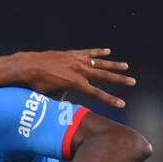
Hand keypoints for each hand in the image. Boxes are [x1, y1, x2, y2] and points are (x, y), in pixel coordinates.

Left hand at [0, 48, 135, 108]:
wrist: (29, 66)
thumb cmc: (38, 85)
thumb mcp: (52, 98)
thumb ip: (64, 102)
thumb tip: (68, 110)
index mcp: (75, 83)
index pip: (96, 94)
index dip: (110, 99)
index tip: (122, 104)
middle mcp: (79, 70)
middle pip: (103, 76)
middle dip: (119, 80)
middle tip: (133, 82)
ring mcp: (76, 60)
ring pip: (99, 63)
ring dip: (113, 65)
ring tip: (126, 67)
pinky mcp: (72, 53)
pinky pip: (88, 52)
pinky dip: (98, 52)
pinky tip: (108, 51)